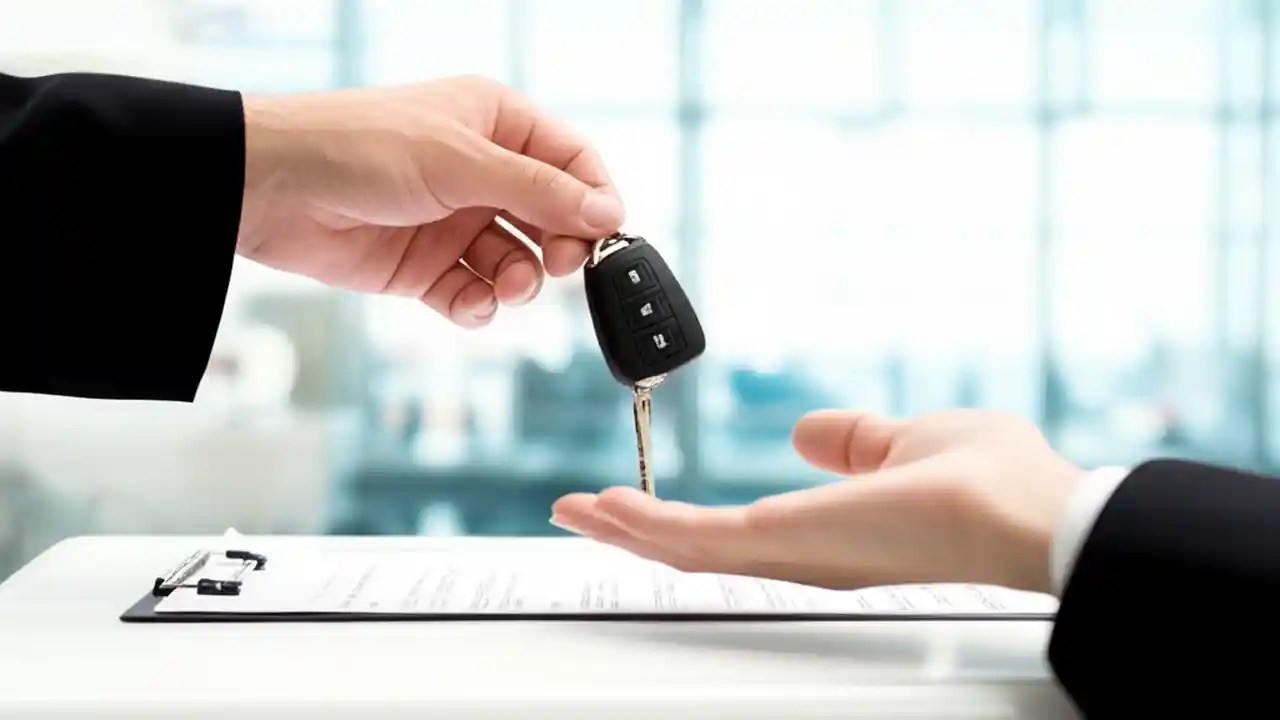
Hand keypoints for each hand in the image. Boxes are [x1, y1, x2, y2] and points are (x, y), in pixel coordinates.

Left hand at [236, 76, 623, 327]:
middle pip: (551, 217)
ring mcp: (454, 221)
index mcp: (496, 123)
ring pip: (516, 261)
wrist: (274, 189)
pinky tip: (469, 305)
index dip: (594, 197)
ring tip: (506, 288)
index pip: (571, 160)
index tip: (608, 235)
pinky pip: (472, 292)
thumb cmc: (362, 147)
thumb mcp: (462, 162)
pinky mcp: (425, 266)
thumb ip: (538, 192)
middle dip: (560, 246)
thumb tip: (606, 213)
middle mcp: (481, 171)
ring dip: (519, 280)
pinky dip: (478, 305)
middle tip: (560, 266)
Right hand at [551, 409, 1083, 593]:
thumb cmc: (994, 484)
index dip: (684, 524)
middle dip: (637, 533)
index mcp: (829, 534)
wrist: (1029, 517)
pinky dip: (646, 524)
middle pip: (698, 549)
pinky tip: (606, 508)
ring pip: (685, 549)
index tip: (642, 506)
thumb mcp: (904, 441)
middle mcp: (802, 554)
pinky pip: (695, 539)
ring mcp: (791, 554)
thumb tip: (812, 434)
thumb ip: (854, 441)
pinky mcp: (785, 543)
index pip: (739, 535)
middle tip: (584, 515)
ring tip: (579, 511)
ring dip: (628, 529)